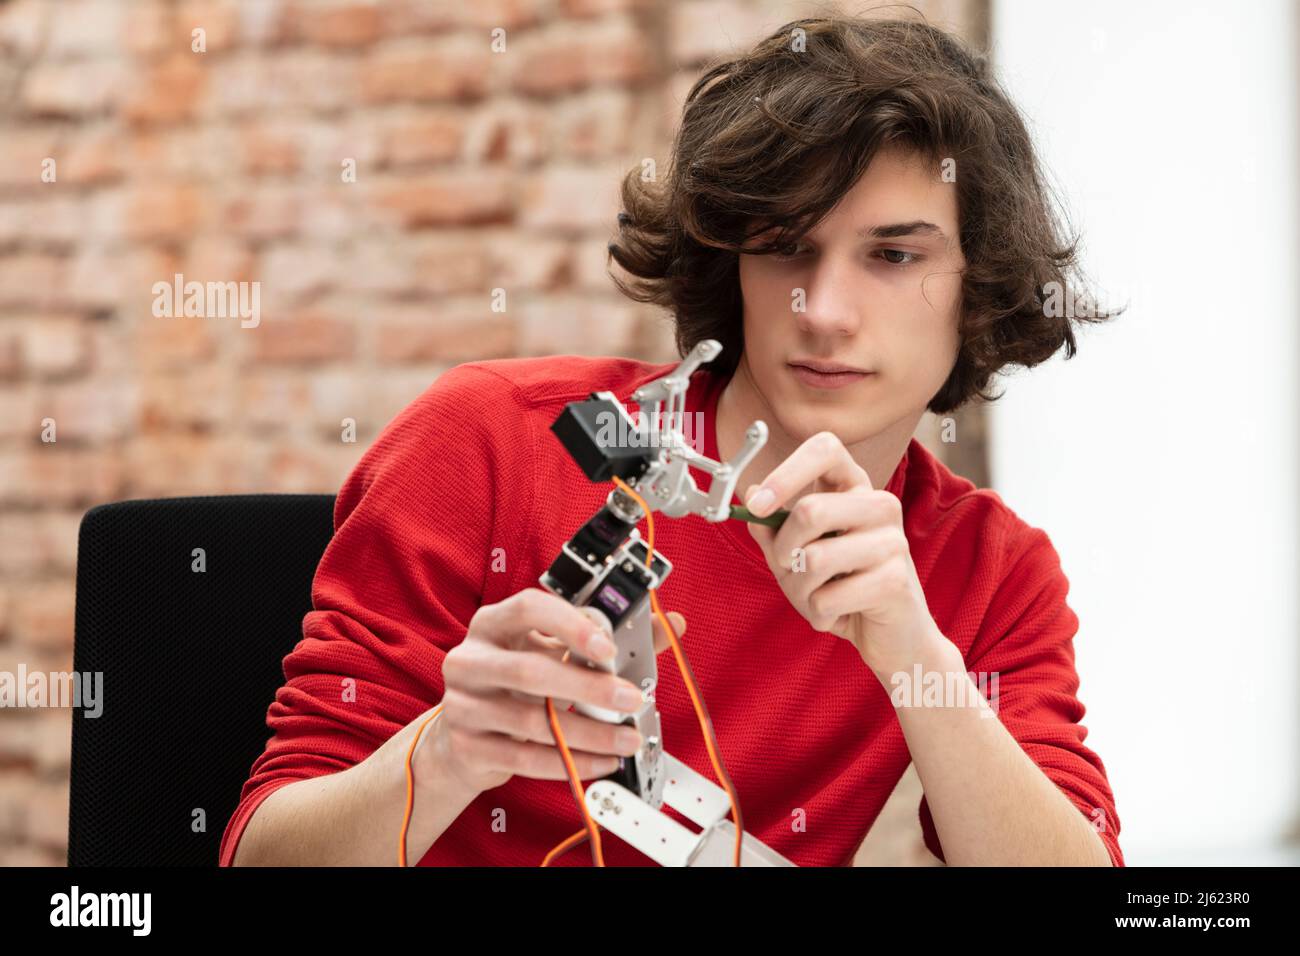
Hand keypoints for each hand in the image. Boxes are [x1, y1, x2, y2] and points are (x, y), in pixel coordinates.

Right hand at [433, 587, 686, 795]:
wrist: (465, 736)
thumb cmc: (517, 684)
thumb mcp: (553, 651)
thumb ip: (608, 638)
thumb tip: (668, 624)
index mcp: (493, 623)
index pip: (528, 609)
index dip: (570, 626)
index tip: (608, 648)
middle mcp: (471, 659)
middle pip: (530, 671)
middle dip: (588, 689)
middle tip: (631, 700)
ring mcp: (463, 705)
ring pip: (531, 722)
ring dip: (589, 734)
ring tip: (627, 739)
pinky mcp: (468, 746)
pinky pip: (525, 759)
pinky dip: (570, 762)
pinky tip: (602, 762)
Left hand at [741, 431, 943, 678]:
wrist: (892, 635)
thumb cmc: (841, 586)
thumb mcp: (797, 553)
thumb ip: (773, 526)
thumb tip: (752, 496)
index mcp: (855, 487)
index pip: (825, 449)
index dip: (786, 473)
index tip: (758, 505)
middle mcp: (879, 505)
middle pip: (810, 510)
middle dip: (783, 550)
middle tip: (789, 568)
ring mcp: (892, 541)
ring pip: (814, 559)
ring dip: (799, 590)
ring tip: (816, 597)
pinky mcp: (896, 580)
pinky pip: (828, 597)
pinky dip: (818, 613)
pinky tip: (837, 614)